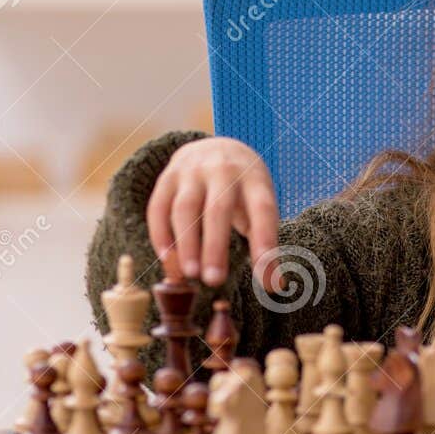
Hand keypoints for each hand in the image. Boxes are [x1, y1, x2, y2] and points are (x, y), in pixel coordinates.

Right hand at [146, 137, 279, 289]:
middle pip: (219, 208)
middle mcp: (223, 170)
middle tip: (214, 281)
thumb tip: (275, 286)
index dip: (265, 244)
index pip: (263, 211)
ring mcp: (192, 171)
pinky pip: (159, 207)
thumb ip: (267, 245)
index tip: (267, 280)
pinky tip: (167, 260)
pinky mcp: (167, 177)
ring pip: (185, 208)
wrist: (215, 147)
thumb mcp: (261, 206)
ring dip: (186, 243)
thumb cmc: (244, 190)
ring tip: (189, 275)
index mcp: (254, 179)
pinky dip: (161, 234)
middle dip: (215, 245)